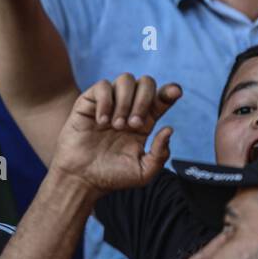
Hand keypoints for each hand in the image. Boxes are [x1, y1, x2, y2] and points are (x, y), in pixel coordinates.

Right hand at [52, 75, 182, 194]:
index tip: (176, 93)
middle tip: (134, 125)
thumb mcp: (143, 172)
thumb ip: (160, 154)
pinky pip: (103, 86)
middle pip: (146, 83)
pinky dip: (106, 102)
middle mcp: (128, 108)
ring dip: (125, 102)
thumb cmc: (111, 176)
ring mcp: (109, 104)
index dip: (170, 91)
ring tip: (117, 126)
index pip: (161, 98)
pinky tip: (102, 122)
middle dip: (144, 100)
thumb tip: (168, 129)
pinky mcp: (89, 102)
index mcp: (144, 122)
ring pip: (126, 79)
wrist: (81, 179)